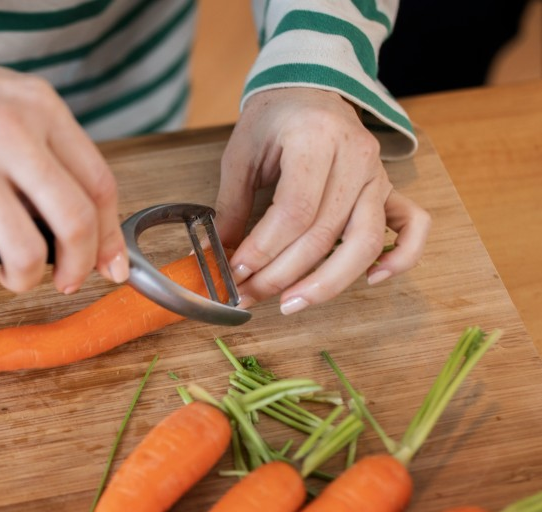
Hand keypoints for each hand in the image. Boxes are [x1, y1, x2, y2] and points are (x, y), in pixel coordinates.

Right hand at [0, 28, 128, 294]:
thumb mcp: (4, 102)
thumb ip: (45, 152)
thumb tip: (83, 225)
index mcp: (38, 106)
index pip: (98, 184)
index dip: (109, 237)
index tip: (107, 264)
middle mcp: (8, 131)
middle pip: (74, 222)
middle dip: (77, 267)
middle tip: (65, 281)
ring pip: (25, 253)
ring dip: (24, 281)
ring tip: (10, 275)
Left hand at [212, 88, 430, 314]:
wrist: (308, 88)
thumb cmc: (273, 120)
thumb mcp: (240, 155)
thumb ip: (231, 208)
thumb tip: (216, 258)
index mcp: (315, 139)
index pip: (294, 210)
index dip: (263, 249)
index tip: (235, 273)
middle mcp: (355, 157)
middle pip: (325, 233)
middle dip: (282, 275)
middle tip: (248, 297)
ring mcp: (377, 174)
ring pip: (366, 241)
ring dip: (328, 282)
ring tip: (291, 305)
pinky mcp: (389, 188)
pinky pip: (413, 226)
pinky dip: (401, 257)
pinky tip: (372, 279)